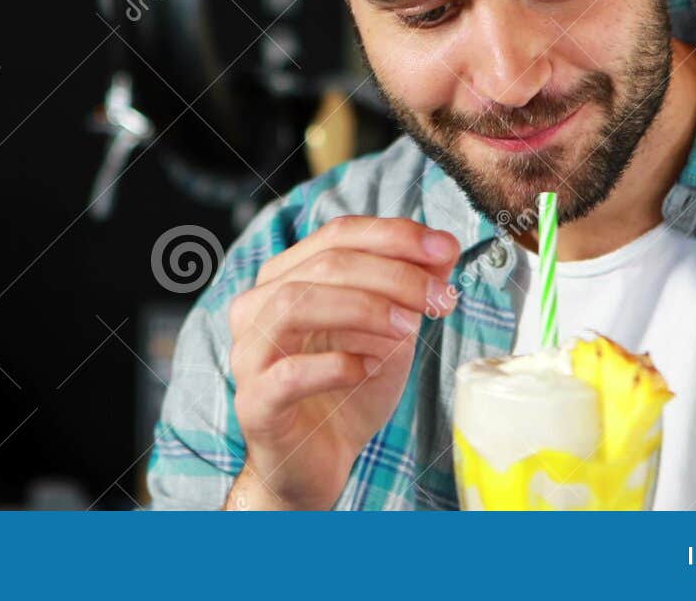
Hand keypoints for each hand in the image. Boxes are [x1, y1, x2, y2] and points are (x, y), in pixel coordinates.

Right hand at [223, 216, 460, 509]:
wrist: (320, 462)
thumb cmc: (348, 391)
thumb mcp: (390, 332)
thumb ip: (410, 290)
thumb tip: (444, 249)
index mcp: (287, 277)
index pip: (338, 234)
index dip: (395, 235)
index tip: (446, 249)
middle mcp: (258, 306)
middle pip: (324, 264)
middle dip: (394, 275)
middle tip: (442, 298)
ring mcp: (249, 353)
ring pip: (295, 304)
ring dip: (364, 309)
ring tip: (410, 329)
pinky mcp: (254, 402)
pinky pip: (289, 372)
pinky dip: (336, 365)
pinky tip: (370, 370)